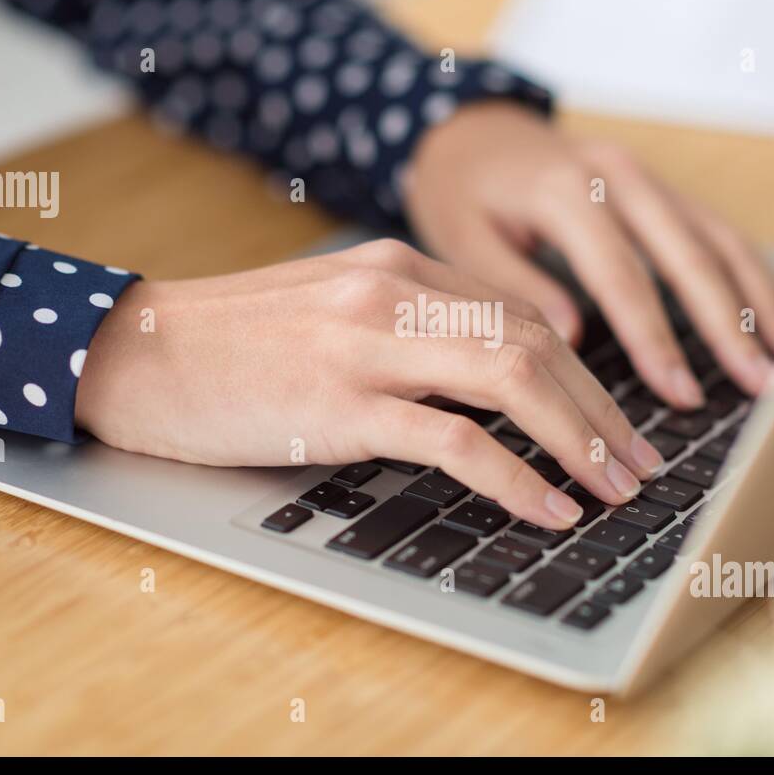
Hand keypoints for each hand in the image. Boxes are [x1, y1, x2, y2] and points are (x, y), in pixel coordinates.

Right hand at [73, 240, 667, 530]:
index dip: (584, 373)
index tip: (617, 422)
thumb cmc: (230, 344)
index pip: (521, 314)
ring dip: (580, 439)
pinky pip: (454, 440)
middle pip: (535, 342)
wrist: (132, 352)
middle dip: (603, 410)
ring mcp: (366, 345)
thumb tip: (488, 382)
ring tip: (616, 489)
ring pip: (512, 378)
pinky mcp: (339, 404)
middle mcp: (393, 292)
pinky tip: (548, 507)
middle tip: (641, 464)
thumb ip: (409, 330)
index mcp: (397, 267)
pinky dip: (516, 477)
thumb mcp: (332, 313)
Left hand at [405, 101, 773, 406]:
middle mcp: (620, 177)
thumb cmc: (462, 192)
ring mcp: (649, 177)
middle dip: (733, 326)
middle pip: (692, 257)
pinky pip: (720, 232)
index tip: (680, 394)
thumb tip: (573, 340)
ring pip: (721, 240)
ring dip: (763, 302)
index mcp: (568, 192)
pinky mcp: (663, 187)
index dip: (656, 339)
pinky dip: (757, 275)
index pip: (623, 276)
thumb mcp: (464, 239)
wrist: (471, 130)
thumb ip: (517, 288)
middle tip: (766, 386)